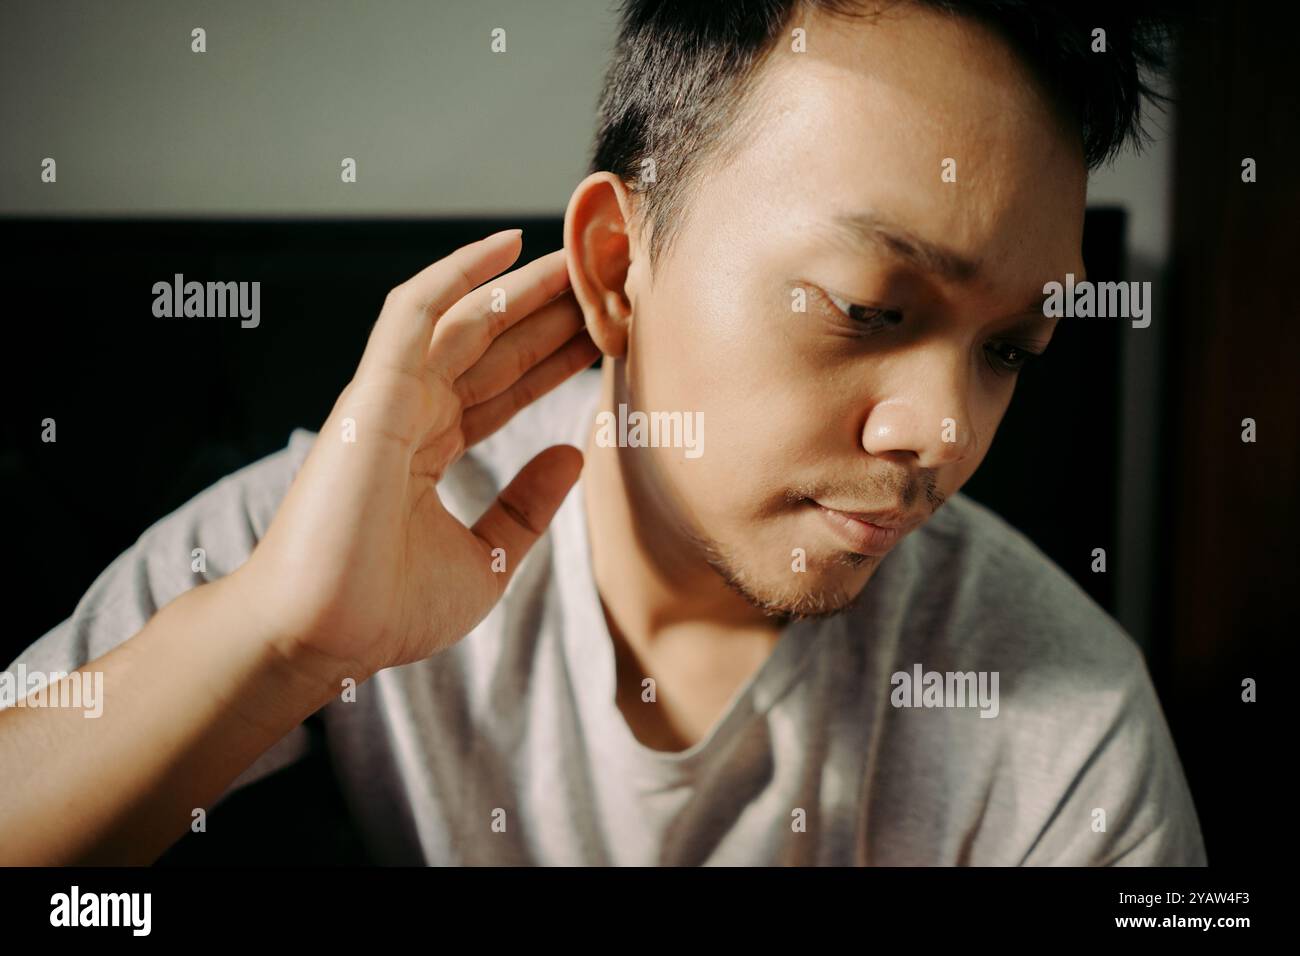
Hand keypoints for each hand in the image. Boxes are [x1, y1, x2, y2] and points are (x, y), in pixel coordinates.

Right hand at [233, 229, 598, 680]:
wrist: (321, 636)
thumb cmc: (386, 610)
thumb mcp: (489, 560)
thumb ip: (528, 506)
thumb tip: (573, 453)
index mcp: (429, 449)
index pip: (503, 389)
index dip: (552, 360)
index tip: (603, 337)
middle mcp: (410, 414)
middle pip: (492, 347)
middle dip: (546, 315)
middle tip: (603, 282)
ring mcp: (390, 398)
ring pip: (464, 320)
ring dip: (521, 287)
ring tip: (577, 256)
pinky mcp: (373, 391)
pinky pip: (418, 313)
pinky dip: (459, 273)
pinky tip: (507, 245)